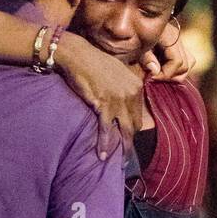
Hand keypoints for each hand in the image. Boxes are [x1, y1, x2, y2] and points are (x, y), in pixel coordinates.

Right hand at [55, 32, 143, 158]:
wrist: (78, 55)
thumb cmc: (94, 62)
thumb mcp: (117, 71)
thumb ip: (125, 86)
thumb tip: (125, 102)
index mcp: (136, 85)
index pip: (139, 113)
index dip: (133, 127)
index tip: (128, 136)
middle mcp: (131, 93)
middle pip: (135, 125)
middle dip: (129, 140)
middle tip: (126, 155)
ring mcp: (119, 100)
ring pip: (125, 131)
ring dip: (123, 149)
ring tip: (121, 162)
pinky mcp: (104, 106)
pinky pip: (106, 130)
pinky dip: (104, 144)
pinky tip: (101, 155)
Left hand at [142, 19, 194, 83]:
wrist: (138, 18)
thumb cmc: (136, 31)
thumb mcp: (137, 45)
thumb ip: (146, 58)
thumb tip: (155, 71)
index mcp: (170, 37)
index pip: (177, 62)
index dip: (166, 74)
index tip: (152, 77)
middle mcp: (178, 39)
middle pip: (185, 65)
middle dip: (171, 75)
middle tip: (157, 77)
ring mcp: (179, 42)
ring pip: (189, 63)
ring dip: (176, 73)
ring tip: (162, 75)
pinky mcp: (177, 45)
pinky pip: (186, 60)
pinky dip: (177, 68)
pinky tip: (164, 69)